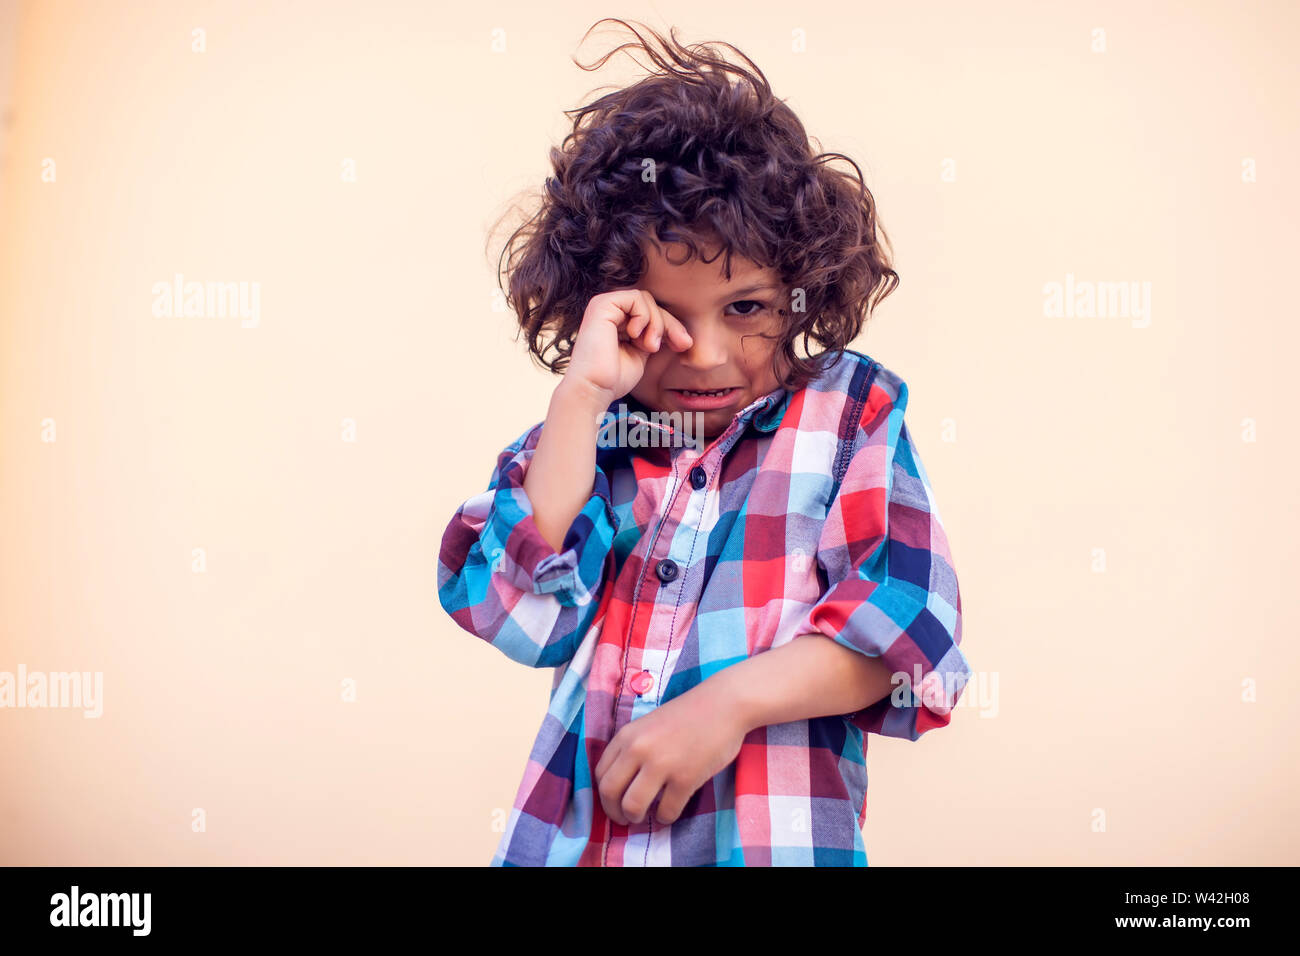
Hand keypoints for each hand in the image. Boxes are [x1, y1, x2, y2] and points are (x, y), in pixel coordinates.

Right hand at [563, 289, 693, 407]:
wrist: (594, 389)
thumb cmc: (614, 378)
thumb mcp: (641, 353)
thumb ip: (653, 336)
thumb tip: (680, 332)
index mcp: (616, 321)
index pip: (650, 312)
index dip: (670, 326)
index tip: (683, 345)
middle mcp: (609, 310)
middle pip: (650, 304)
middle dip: (670, 324)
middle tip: (682, 344)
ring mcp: (604, 305)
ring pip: (645, 299)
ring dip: (656, 323)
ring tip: (650, 347)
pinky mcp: (602, 305)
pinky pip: (635, 297)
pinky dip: (644, 316)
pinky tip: (636, 336)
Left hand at [593, 682, 748, 826]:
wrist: (724, 705)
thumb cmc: (688, 715)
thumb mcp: (648, 725)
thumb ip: (632, 748)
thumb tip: (621, 782)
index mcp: (627, 735)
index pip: (600, 774)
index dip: (604, 795)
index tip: (615, 802)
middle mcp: (639, 749)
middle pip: (609, 792)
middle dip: (614, 812)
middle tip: (626, 818)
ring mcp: (662, 764)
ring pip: (633, 806)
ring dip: (636, 818)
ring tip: (646, 817)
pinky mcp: (685, 778)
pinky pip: (666, 811)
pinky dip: (665, 818)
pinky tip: (669, 812)